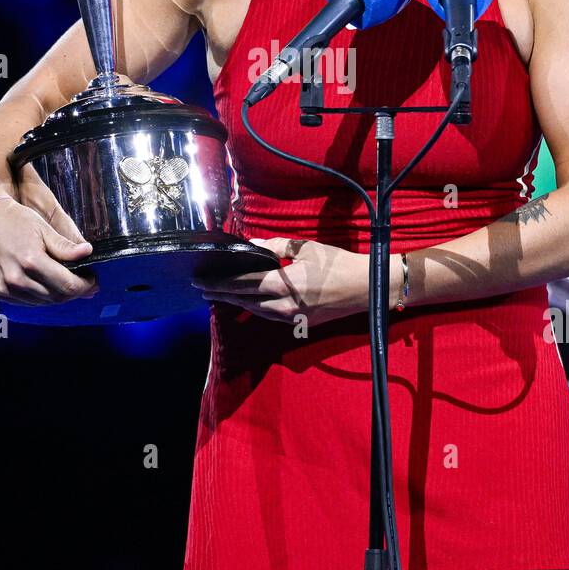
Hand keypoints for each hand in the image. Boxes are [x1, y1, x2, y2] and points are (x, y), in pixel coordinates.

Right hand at [0, 197, 97, 305]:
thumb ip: (65, 247)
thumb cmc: (18, 221)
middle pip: (56, 297)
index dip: (84, 285)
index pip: (67, 285)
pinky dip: (41, 297)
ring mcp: (5, 288)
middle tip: (85, 284)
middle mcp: (16, 279)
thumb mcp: (44, 229)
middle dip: (74, 292)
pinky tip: (47, 286)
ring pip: (43, 303)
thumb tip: (88, 253)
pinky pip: (27, 302)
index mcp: (31, 261)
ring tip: (67, 284)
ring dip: (58, 296)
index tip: (92, 280)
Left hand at [193, 237, 369, 326]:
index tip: (201, 280)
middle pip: (244, 300)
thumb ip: (277, 247)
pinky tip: (248, 303)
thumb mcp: (306, 248)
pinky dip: (255, 308)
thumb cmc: (338, 264)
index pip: (242, 284)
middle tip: (202, 289)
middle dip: (221, 294)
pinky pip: (270, 316)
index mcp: (282, 283)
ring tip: (220, 296)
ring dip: (236, 303)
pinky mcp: (300, 324)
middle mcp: (283, 305)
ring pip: (256, 311)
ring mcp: (291, 318)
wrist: (366, 288)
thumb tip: (253, 245)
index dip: (219, 283)